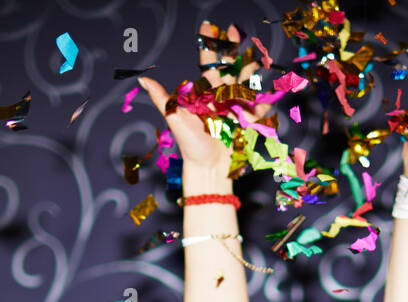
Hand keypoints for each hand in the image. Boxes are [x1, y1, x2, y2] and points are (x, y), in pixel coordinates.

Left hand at [137, 21, 269, 176]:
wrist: (208, 169)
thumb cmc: (190, 146)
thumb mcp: (174, 119)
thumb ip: (162, 98)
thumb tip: (142, 79)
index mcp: (205, 93)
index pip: (208, 63)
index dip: (210, 45)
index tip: (210, 26)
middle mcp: (221, 97)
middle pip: (230, 68)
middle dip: (234, 50)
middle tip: (236, 31)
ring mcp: (237, 108)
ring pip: (247, 82)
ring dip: (251, 69)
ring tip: (256, 56)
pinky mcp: (249, 121)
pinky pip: (260, 107)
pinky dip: (265, 102)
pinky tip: (266, 96)